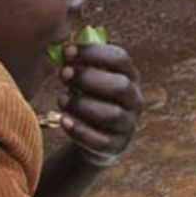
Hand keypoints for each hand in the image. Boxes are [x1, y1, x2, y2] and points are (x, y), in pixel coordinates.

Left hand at [58, 42, 143, 166]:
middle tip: (63, 73)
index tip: (67, 51)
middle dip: (88, 78)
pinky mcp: (115, 147)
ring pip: (111, 115)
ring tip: (61, 99)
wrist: (93, 138)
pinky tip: (64, 120)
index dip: (93, 53)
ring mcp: (128, 125)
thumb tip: (63, 49)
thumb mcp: (89, 79)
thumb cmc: (89, 99)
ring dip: (82, 105)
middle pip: (120, 87)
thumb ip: (81, 64)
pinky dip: (80, 130)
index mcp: (130, 77)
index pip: (120, 59)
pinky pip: (100, 140)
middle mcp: (134, 101)